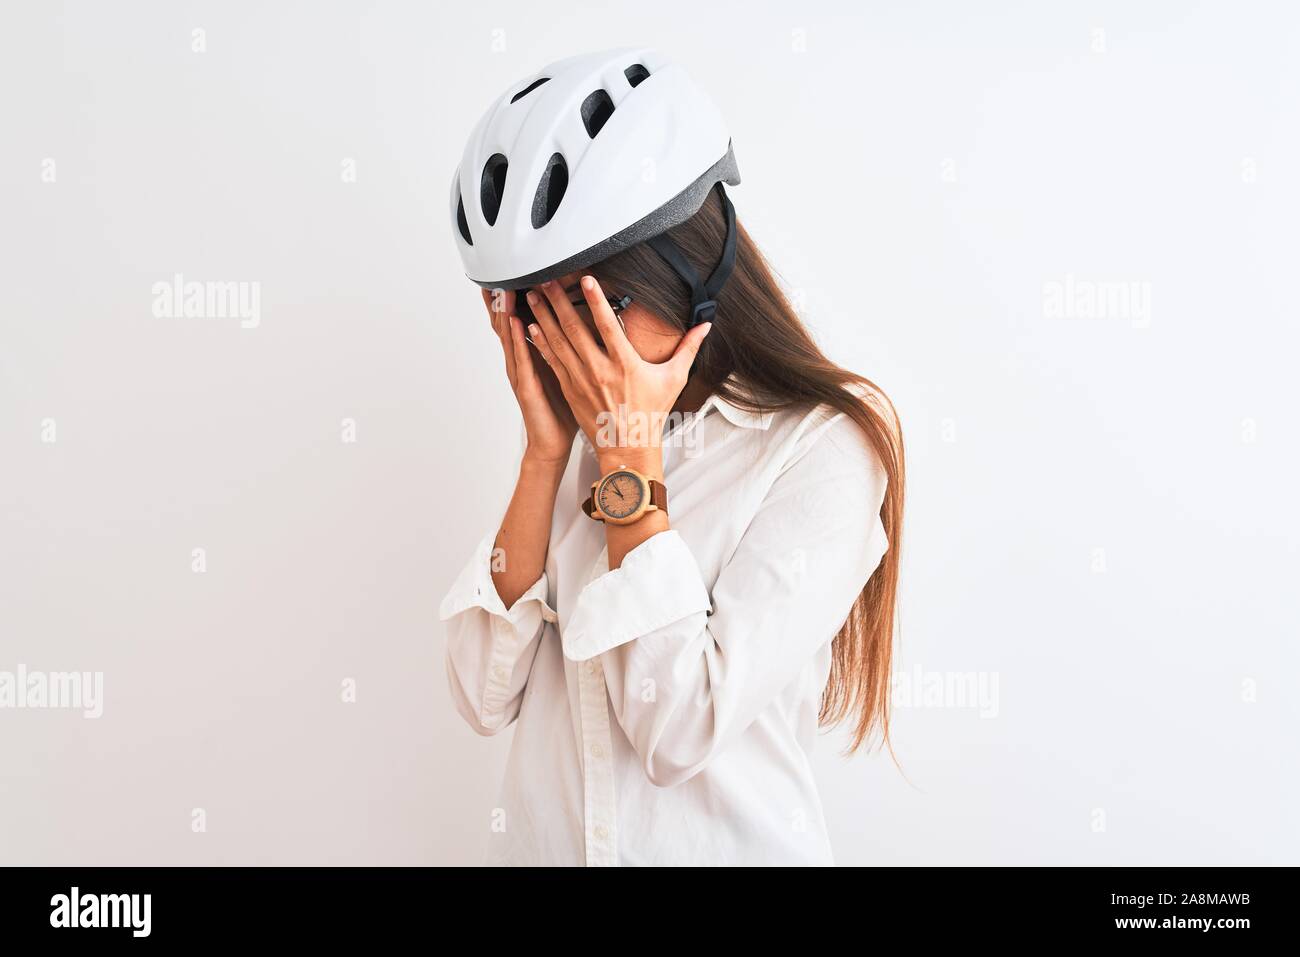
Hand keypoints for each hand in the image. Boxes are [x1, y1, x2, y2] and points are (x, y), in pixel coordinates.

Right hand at [483, 288, 578, 467]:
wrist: (552, 444)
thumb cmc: (560, 410)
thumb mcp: (563, 372)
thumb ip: (564, 349)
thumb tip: (580, 322)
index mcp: (529, 357)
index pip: (517, 321)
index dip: (512, 299)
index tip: (511, 274)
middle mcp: (520, 363)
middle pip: (505, 324)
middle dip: (502, 299)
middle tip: (498, 272)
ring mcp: (520, 374)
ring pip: (509, 337)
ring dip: (507, 312)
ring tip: (505, 288)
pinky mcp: (526, 388)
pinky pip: (522, 360)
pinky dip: (518, 340)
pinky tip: (516, 323)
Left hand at [523, 276, 711, 472]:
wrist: (628, 447)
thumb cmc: (651, 413)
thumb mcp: (674, 379)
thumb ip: (688, 348)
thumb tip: (706, 325)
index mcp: (625, 364)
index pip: (608, 325)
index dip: (596, 301)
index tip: (586, 279)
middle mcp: (600, 370)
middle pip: (574, 329)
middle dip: (558, 302)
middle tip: (546, 280)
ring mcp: (582, 381)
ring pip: (558, 343)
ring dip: (544, 317)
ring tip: (532, 297)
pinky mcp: (570, 390)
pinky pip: (553, 362)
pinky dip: (541, 343)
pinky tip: (532, 327)